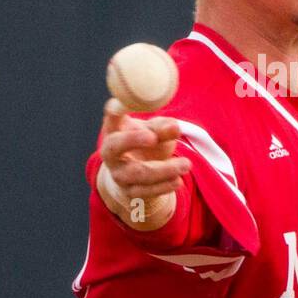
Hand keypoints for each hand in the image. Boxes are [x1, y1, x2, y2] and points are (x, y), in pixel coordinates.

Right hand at [96, 98, 190, 229]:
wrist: (142, 175)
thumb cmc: (147, 144)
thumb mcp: (156, 132)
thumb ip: (164, 129)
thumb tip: (175, 128)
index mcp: (114, 131)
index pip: (110, 118)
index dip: (113, 112)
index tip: (118, 105)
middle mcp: (111, 153)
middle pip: (114, 146)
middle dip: (132, 140)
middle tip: (153, 137)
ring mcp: (119, 174)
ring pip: (137, 172)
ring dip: (163, 169)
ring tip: (186, 164)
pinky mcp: (131, 192)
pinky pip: (146, 191)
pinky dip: (164, 186)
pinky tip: (178, 180)